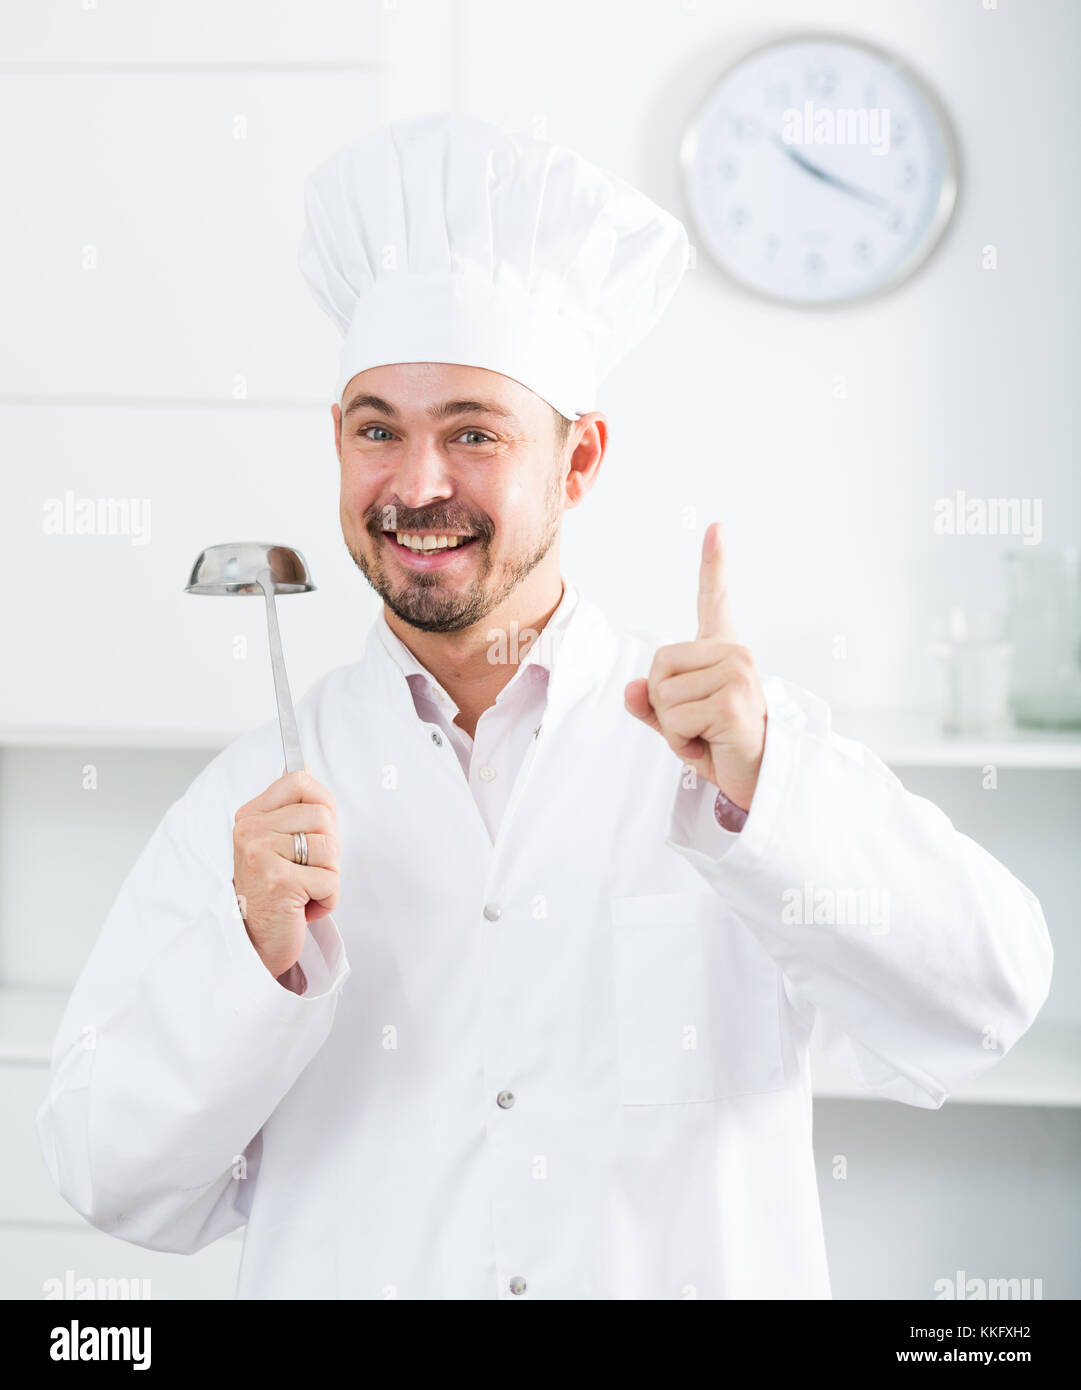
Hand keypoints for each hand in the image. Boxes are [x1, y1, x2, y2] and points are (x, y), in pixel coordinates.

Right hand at [232, 763, 340, 978]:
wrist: (254, 943)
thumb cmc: (272, 891)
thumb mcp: (275, 842)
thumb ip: (289, 805)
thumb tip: (303, 764)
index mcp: (250, 815)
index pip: (300, 780)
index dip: (323, 802)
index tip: (317, 828)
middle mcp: (250, 831)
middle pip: (323, 815)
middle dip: (329, 848)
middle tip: (306, 870)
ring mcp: (262, 856)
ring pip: (331, 848)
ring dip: (328, 876)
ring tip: (303, 889)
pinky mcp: (279, 883)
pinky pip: (331, 880)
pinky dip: (327, 900)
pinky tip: (303, 908)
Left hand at [624, 522, 766, 810]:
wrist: (759, 781)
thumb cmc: (720, 748)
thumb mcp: (676, 722)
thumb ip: (649, 703)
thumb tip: (631, 689)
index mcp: (723, 651)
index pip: (714, 600)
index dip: (713, 563)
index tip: (714, 526)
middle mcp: (734, 653)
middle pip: (657, 666)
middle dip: (663, 707)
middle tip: (698, 727)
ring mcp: (737, 672)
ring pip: (661, 694)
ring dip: (672, 728)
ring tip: (706, 736)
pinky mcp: (733, 699)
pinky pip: (672, 717)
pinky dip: (680, 741)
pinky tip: (711, 745)